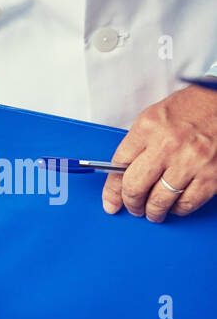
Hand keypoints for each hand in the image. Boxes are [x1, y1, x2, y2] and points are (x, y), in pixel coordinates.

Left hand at [102, 85, 216, 221]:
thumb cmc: (193, 107)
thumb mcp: (156, 116)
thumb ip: (138, 144)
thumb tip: (120, 175)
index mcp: (149, 127)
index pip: (118, 165)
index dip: (112, 189)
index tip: (111, 201)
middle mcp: (168, 144)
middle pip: (135, 187)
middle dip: (131, 203)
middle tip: (134, 208)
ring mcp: (191, 161)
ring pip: (160, 201)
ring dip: (154, 211)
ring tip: (154, 210)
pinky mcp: (211, 174)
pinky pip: (187, 203)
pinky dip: (178, 209)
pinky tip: (176, 204)